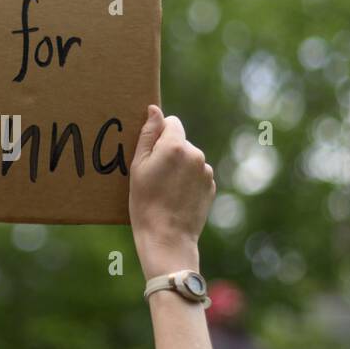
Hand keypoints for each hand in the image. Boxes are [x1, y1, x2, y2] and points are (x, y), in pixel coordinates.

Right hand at [129, 105, 215, 279]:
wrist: (167, 238)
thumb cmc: (145, 203)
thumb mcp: (138, 167)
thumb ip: (147, 134)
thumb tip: (154, 110)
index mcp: (176, 145)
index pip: (171, 122)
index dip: (158, 135)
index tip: (150, 153)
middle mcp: (196, 154)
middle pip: (180, 141)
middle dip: (169, 152)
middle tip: (154, 176)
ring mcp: (206, 171)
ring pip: (189, 159)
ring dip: (179, 167)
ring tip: (165, 190)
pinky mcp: (211, 186)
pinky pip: (197, 175)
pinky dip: (188, 182)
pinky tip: (176, 198)